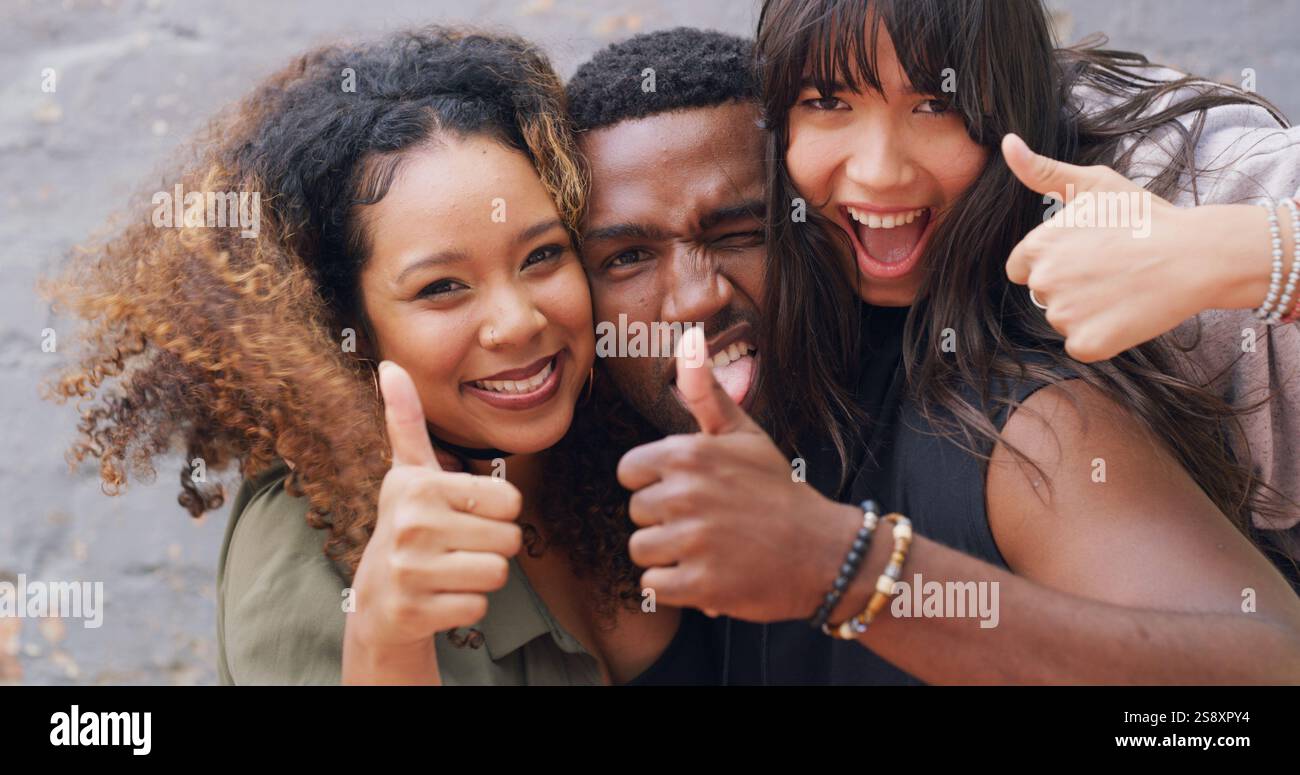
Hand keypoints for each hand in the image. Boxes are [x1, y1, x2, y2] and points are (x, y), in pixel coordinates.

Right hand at [344, 361, 522, 678]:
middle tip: (457, 547)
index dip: (497, 512)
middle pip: (510, 538)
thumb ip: (406, 420)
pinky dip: (466, 605)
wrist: (378, 598)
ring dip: (481, 577)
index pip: (510, 501)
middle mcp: (411, 524)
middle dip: (492, 546)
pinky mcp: (413, 611)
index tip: (463, 515)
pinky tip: (439, 596)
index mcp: (419, 486)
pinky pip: (479, 606)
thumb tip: (390, 366)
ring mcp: (409, 571)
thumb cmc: (409, 526)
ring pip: (498, 573)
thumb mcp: (408, 473)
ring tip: (449, 569)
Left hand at [618, 327, 862, 622]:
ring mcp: (693, 541)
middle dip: (665, 521)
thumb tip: (687, 337)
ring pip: (641, 550)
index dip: (656, 483)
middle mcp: (685, 494)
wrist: (824, 551)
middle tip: (711, 522)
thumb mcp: (743, 434)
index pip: (629, 472)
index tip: (691, 491)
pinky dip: (676, 587)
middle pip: (637, 513)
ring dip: (669, 556)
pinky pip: (653, 587)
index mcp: (688, 454)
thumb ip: (705, 392)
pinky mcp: (700, 584)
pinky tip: (709, 574)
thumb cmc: (776, 490)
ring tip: (709, 549)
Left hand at [1002, 133, 1232, 361]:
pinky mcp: (1087, 343)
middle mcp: (1043, 281)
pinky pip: (1082, 345)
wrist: (1197, 253)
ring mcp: (1064, 315)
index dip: (1055, 262)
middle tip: (1112, 269)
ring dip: (1087, 311)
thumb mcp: (1093, 184)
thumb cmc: (1145, 216)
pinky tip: (1127, 312)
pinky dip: (1102, 337)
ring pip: (1063, 320)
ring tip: (1123, 288)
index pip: (1022, 268)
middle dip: (1071, 286)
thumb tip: (1008, 143)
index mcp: (1037, 245)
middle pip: (1043, 294)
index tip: (1089, 254)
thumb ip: (1042, 171)